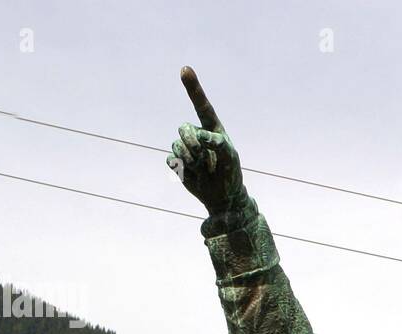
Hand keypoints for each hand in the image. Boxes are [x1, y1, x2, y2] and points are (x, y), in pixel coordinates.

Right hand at [169, 66, 246, 215]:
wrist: (222, 197)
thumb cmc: (230, 174)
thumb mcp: (230, 158)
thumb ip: (218, 143)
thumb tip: (200, 134)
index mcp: (212, 129)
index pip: (201, 106)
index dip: (193, 88)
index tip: (185, 69)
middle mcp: (197, 135)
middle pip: (184, 128)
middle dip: (192, 144)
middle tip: (204, 158)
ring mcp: (186, 148)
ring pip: (177, 146)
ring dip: (189, 160)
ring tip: (202, 169)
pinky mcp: (177, 162)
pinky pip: (171, 159)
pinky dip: (181, 168)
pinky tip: (192, 174)